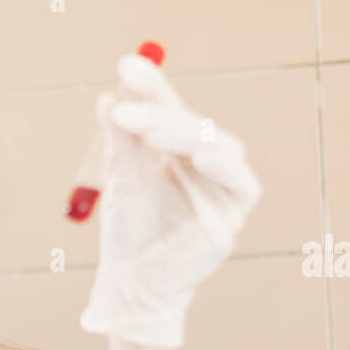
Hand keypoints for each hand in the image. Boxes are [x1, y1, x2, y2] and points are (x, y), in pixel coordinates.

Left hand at [80, 53, 261, 347]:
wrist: (130, 283)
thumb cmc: (127, 232)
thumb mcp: (119, 180)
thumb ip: (118, 142)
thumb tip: (108, 97)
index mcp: (176, 149)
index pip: (168, 109)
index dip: (152, 87)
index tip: (127, 66)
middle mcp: (203, 162)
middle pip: (192, 123)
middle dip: (160, 113)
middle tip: (126, 109)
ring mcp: (220, 187)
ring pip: (217, 146)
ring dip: (185, 134)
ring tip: (151, 130)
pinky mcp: (231, 215)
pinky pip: (242, 184)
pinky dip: (225, 167)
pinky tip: (201, 156)